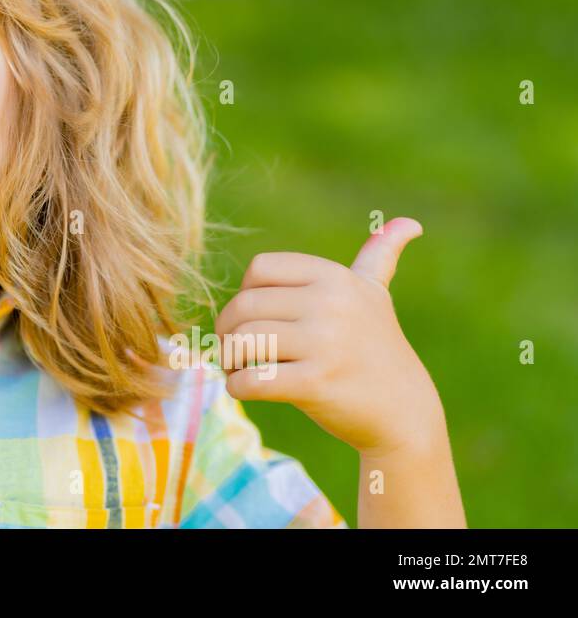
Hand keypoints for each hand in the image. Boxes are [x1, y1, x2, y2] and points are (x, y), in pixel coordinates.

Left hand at [214, 217, 444, 455]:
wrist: (406, 413)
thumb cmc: (377, 349)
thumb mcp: (376, 295)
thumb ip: (380, 256)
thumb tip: (410, 224)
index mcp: (335, 277)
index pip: (259, 268)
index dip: (244, 292)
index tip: (251, 316)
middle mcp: (331, 303)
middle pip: (244, 305)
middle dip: (227, 329)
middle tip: (232, 348)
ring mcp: (324, 343)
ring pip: (242, 341)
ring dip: (227, 358)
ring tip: (237, 368)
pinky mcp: (315, 383)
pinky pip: (252, 380)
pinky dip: (237, 386)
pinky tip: (244, 388)